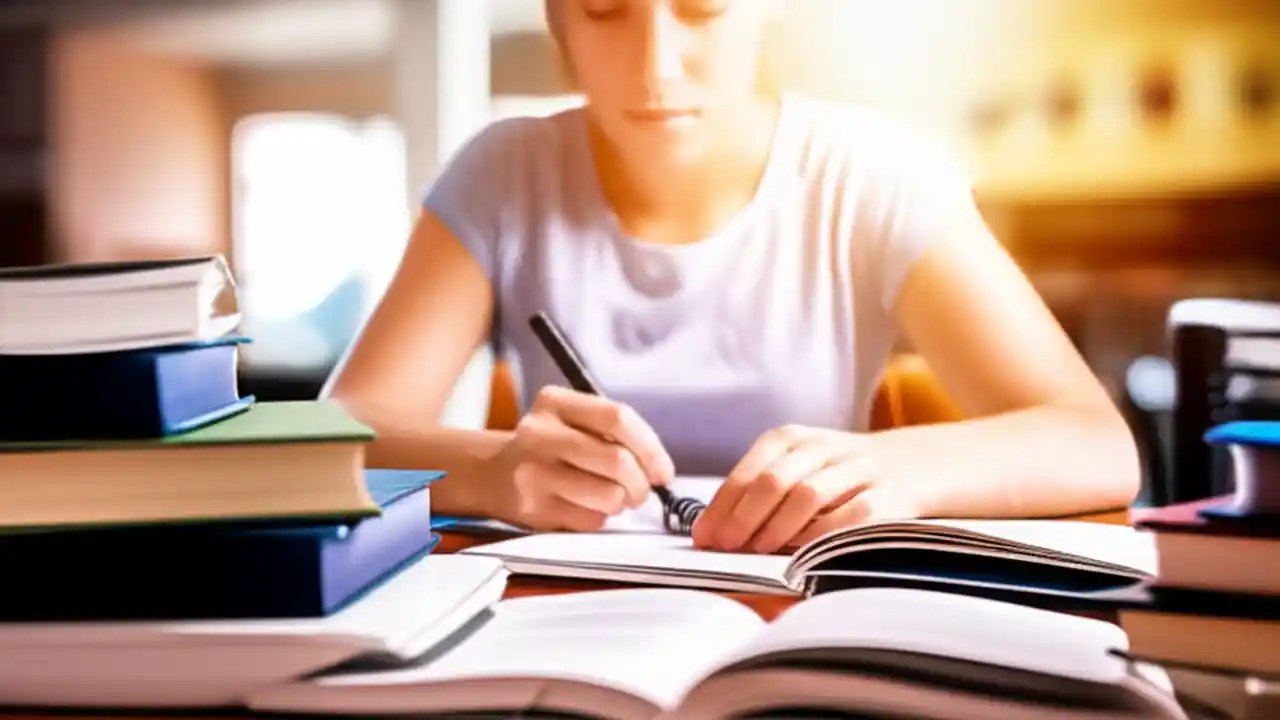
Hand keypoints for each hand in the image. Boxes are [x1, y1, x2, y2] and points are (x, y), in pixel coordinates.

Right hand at [485, 386, 674, 531]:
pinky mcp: (534, 508)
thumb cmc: (550, 447)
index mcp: (555, 402)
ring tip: (611, 497)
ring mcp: (534, 473)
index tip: (663, 471)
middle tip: (640, 491)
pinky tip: (585, 506)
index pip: (618, 418)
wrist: (493, 473)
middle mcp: (539, 433)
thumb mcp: (572, 420)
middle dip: (641, 484)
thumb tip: (659, 469)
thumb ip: (612, 432)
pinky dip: (600, 517)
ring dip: (621, 502)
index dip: (651, 448)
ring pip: (608, 495)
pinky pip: (591, 519)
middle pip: (617, 461)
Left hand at [691, 425, 924, 553]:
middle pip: (773, 481)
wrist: (912, 464)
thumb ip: (758, 490)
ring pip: (807, 495)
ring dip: (777, 526)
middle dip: (743, 518)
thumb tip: (713, 529)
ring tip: (758, 549)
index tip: (703, 536)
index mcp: (792, 438)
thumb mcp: (796, 466)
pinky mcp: (887, 496)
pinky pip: (847, 516)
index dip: (722, 506)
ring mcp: (857, 470)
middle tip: (725, 547)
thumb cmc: (837, 474)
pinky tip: (801, 551)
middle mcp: (823, 448)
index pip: (748, 471)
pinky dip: (819, 535)